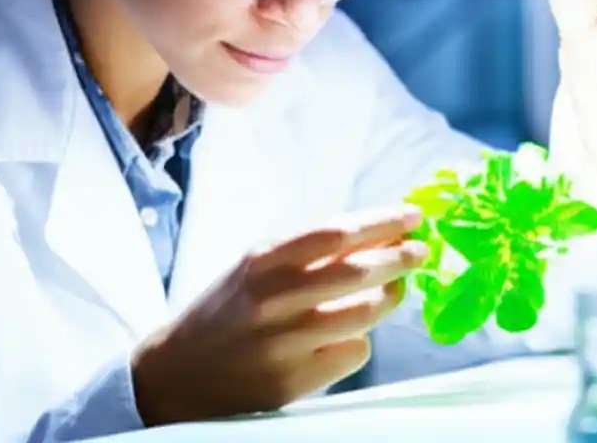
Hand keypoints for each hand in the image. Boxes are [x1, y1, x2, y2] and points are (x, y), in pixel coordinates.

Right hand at [130, 206, 426, 424]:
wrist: (176, 376)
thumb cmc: (224, 313)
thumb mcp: (253, 269)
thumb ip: (304, 254)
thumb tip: (374, 233)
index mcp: (262, 261)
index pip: (334, 232)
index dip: (380, 221)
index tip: (411, 215)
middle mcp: (274, 298)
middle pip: (357, 271)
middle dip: (400, 257)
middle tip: (421, 250)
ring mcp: (285, 342)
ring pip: (364, 314)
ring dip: (389, 297)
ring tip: (395, 289)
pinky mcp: (294, 381)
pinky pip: (352, 352)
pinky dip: (360, 340)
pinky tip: (348, 336)